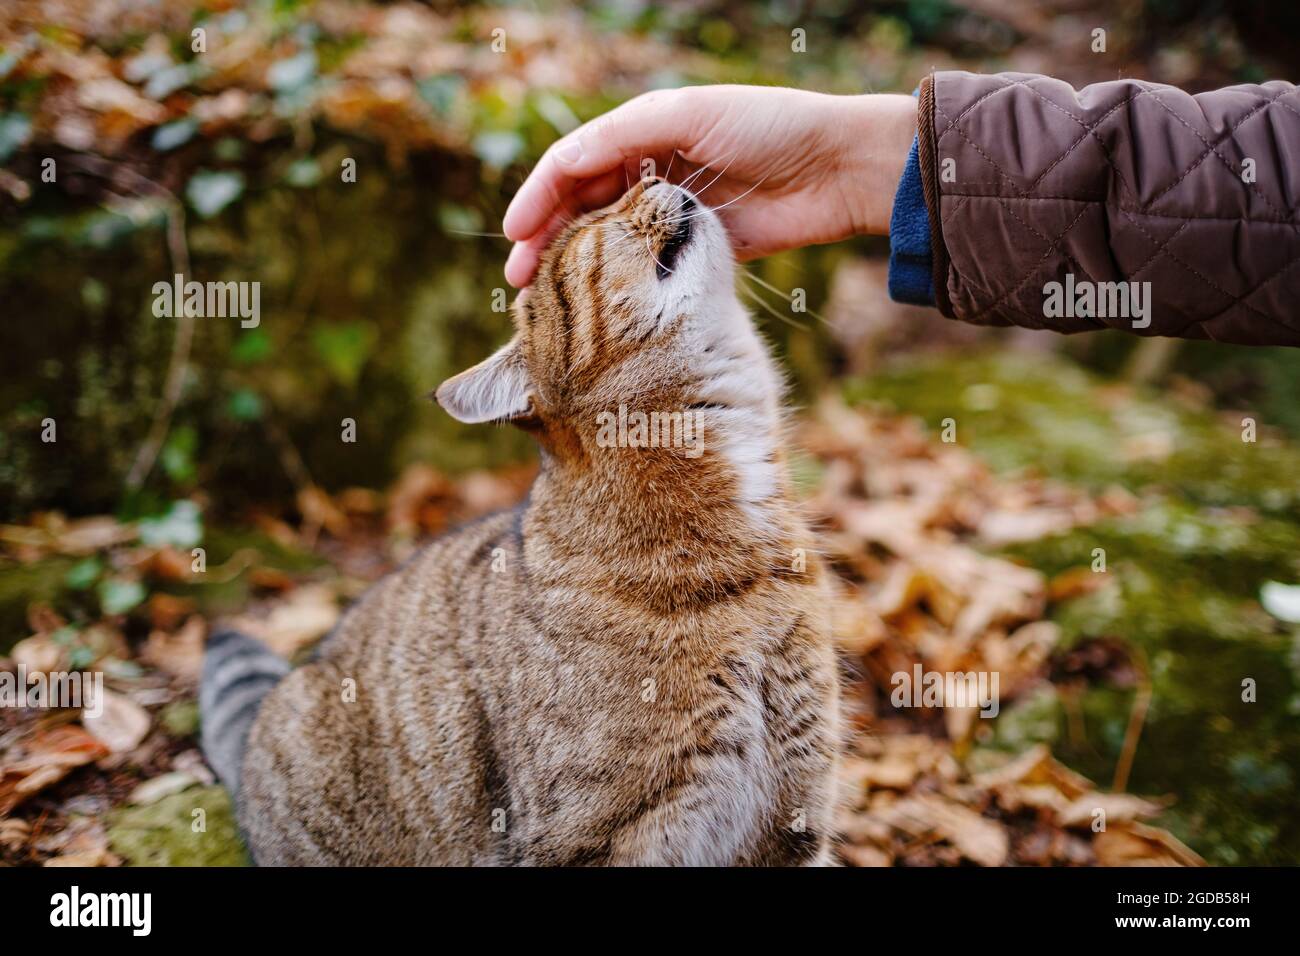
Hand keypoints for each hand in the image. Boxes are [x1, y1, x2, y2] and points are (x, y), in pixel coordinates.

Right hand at [502, 85, 917, 286]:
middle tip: (519, 282)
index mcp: (643, 131)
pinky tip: (599, 307)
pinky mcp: (700, 250)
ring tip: (546, 300)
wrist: (838, 169)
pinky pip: (648, 269)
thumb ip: (623, 136)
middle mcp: (651, 171)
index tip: (514, 235)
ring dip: (574, 267)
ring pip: (608, 242)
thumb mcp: (689, 115)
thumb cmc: (768, 127)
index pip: (572, 164)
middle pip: (582, 207)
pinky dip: (619, 285)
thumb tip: (563, 164)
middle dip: (545, 240)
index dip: (538, 196)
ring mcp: (674, 214)